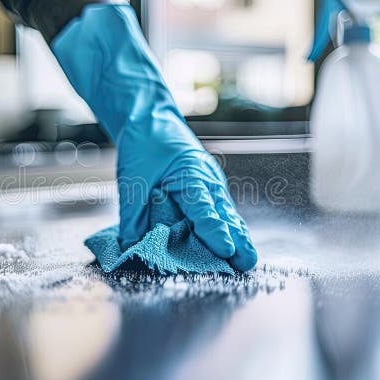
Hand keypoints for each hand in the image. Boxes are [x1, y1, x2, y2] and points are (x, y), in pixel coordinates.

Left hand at [116, 116, 257, 270]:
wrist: (149, 116)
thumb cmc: (144, 143)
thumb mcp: (132, 181)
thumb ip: (133, 218)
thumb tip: (133, 249)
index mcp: (190, 175)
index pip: (204, 209)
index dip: (214, 231)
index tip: (225, 249)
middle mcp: (207, 181)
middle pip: (225, 214)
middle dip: (238, 239)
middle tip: (247, 263)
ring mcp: (211, 185)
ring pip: (227, 214)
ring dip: (238, 236)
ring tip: (247, 261)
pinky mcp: (207, 190)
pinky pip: (220, 212)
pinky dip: (227, 228)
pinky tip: (233, 247)